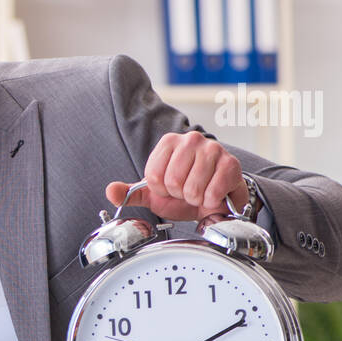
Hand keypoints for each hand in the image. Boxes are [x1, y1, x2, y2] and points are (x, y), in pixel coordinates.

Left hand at [106, 130, 247, 221]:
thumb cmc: (185, 191)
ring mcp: (213, 149)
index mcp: (168, 142)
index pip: (153, 176)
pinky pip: (212, 192)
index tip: (170, 188)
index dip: (161, 190)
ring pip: (192, 188)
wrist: (214, 199)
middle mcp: (191, 140)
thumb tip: (111, 191)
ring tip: (200, 192)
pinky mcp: (231, 164)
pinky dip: (211, 200)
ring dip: (196, 198)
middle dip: (179, 195)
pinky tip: (213, 194)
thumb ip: (131, 193)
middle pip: (173, 182)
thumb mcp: (154, 194)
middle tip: (187, 191)